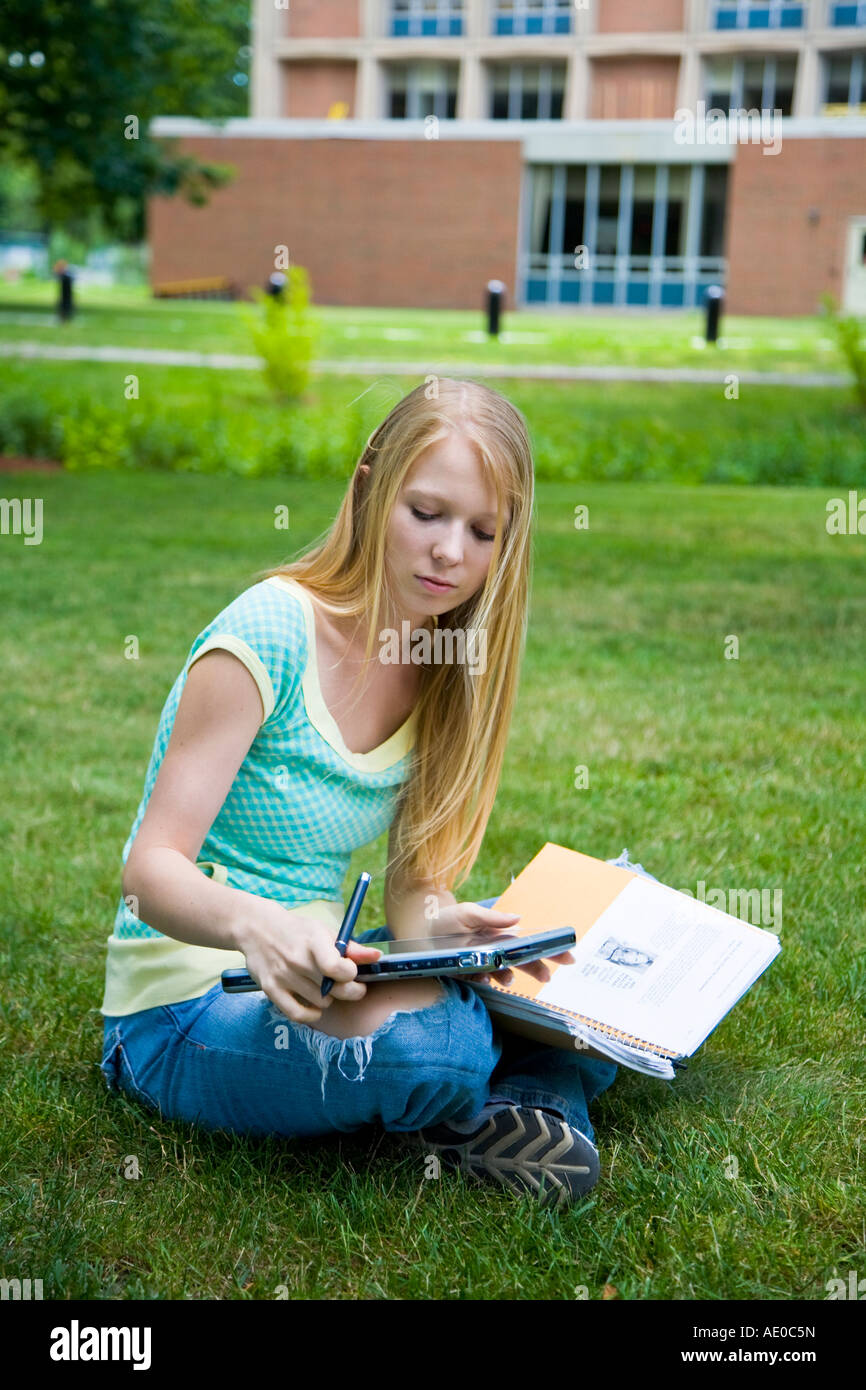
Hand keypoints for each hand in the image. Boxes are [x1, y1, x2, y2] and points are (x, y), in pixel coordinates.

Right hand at [233, 898, 382, 1025]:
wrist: (256, 928)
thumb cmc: (296, 930)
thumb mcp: (323, 931)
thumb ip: (351, 947)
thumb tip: (376, 957)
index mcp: (313, 941)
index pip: (337, 968)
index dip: (351, 973)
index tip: (352, 970)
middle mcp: (297, 960)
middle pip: (335, 989)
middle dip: (352, 990)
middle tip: (353, 986)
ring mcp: (283, 976)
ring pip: (321, 1002)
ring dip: (330, 998)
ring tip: (327, 987)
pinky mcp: (271, 989)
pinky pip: (297, 1014)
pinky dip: (312, 1015)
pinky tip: (317, 1007)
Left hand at [428, 901, 574, 988]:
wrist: (418, 932)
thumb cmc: (445, 919)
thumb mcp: (467, 913)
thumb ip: (491, 918)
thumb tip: (518, 919)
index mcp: (499, 935)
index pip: (529, 943)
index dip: (549, 950)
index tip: (568, 955)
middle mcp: (494, 952)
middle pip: (522, 962)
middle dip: (537, 969)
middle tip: (548, 977)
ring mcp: (481, 966)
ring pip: (504, 975)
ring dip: (511, 978)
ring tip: (509, 980)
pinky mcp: (467, 978)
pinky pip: (481, 984)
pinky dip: (486, 983)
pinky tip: (485, 980)